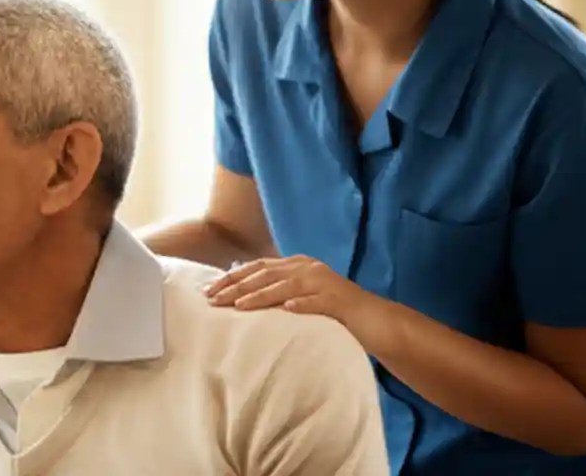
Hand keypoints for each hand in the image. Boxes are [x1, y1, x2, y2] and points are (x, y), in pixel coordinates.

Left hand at [203, 255, 382, 334]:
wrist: (375, 322)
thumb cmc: (333, 313)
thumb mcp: (301, 297)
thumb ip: (277, 291)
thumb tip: (240, 293)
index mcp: (298, 264)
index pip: (258, 267)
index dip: (232, 276)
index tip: (209, 289)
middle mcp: (309, 268)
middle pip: (267, 273)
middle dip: (237, 285)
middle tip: (213, 298)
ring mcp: (326, 283)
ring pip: (287, 286)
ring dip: (261, 295)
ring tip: (238, 305)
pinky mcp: (340, 301)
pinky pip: (317, 302)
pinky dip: (301, 304)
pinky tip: (286, 310)